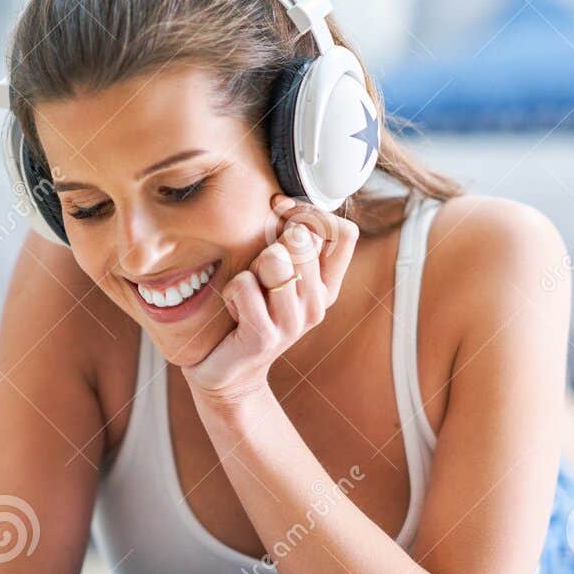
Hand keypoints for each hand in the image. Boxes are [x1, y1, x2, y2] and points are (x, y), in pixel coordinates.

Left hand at [184, 194, 358, 404]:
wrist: (228, 371)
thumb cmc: (247, 312)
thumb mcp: (275, 274)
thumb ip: (288, 243)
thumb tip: (280, 202)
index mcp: (327, 286)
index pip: (345, 233)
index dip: (311, 213)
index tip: (281, 214)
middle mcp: (318, 305)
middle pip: (302, 240)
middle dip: (268, 244)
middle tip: (256, 274)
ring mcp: (294, 323)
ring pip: (274, 259)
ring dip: (249, 268)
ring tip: (247, 291)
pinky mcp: (265, 336)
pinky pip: (244, 285)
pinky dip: (229, 291)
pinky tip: (232, 310)